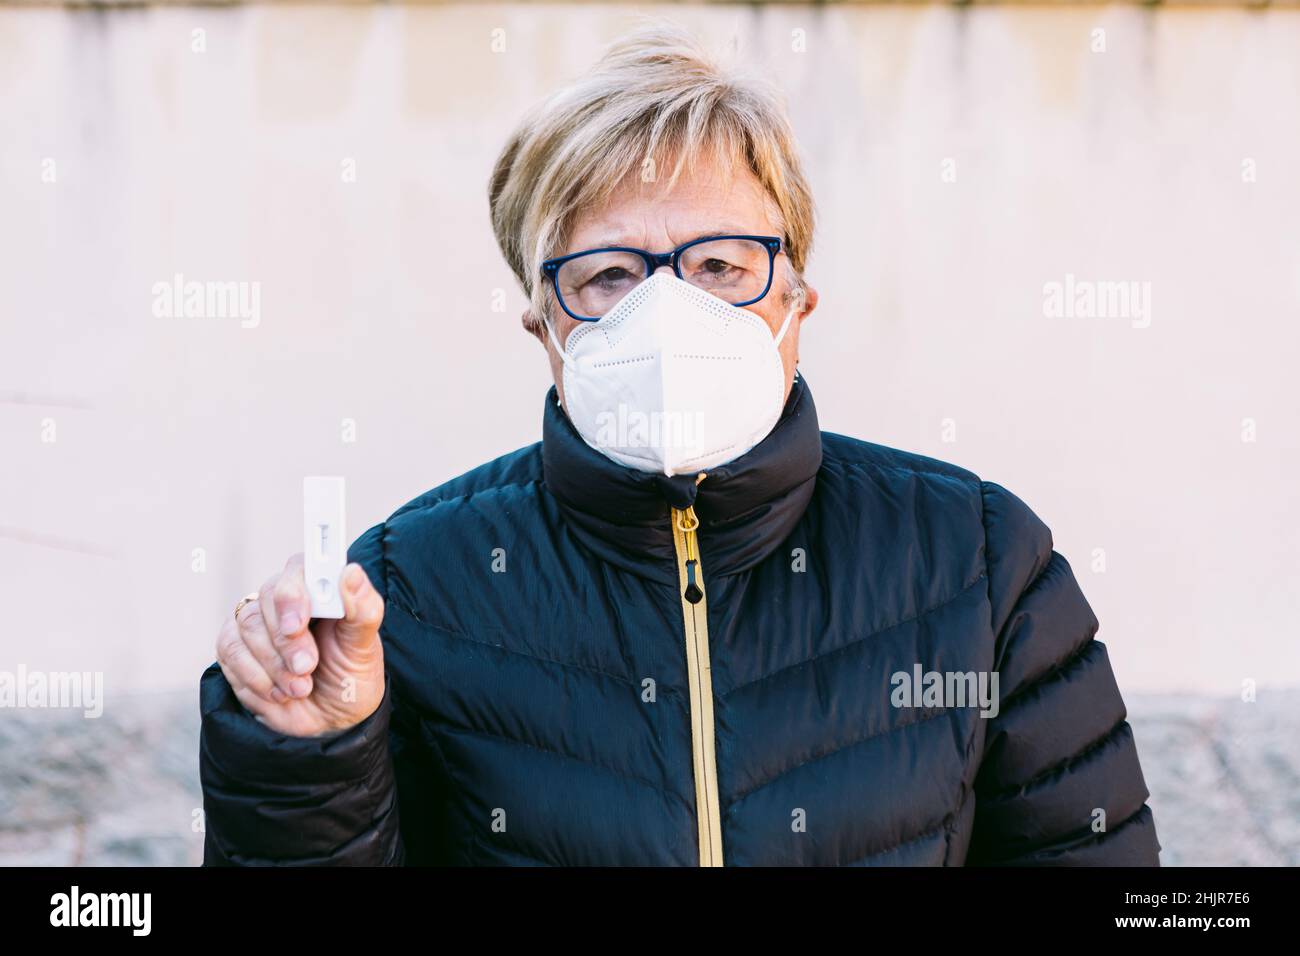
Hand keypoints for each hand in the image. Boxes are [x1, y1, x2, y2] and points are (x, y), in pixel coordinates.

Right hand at [215, 555, 385, 737]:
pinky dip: (256, 677)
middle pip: (268, 597)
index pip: (298, 568)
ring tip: (301, 687)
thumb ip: (363, 608)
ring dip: (275, 665)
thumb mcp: (363, 646)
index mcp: (319, 588)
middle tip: (307, 667)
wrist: (329, 720)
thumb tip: (352, 572)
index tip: (299, 624)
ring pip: (248, 627)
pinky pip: (230, 651)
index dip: (293, 592)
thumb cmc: (348, 675)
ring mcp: (257, 622)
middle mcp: (284, 600)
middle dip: (287, 641)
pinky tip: (279, 692)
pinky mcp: (235, 647)